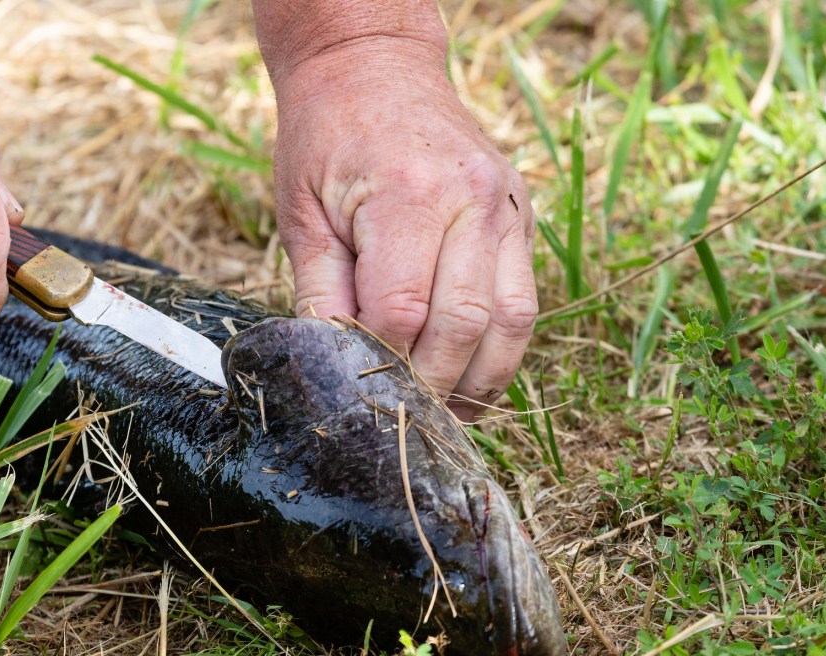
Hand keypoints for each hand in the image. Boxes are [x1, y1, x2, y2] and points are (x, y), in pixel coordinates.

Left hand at [270, 39, 537, 420]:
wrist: (373, 67)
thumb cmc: (325, 138)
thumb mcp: (303, 213)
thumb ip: (321, 294)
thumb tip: (334, 370)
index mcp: (408, 194)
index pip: (402, 310)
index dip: (380, 362)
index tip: (358, 390)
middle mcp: (472, 201)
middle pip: (461, 325)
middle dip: (429, 384)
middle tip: (399, 418)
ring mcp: (506, 208)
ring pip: (509, 323)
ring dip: (477, 382)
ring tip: (444, 417)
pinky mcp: (520, 218)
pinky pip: (522, 302)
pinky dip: (501, 352)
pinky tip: (470, 380)